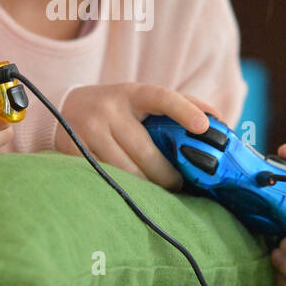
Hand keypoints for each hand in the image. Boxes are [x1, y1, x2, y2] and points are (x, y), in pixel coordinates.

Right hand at [52, 83, 222, 188]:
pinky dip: (121, 187)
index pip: (162, 97)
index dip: (184, 110)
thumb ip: (181, 105)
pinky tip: (130, 191)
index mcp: (132, 93)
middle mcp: (109, 109)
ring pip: (126, 171)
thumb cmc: (118, 108)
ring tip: (156, 192)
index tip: (204, 127)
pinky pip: (105, 178)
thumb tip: (220, 120)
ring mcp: (88, 129)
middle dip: (166, 175)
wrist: (65, 108)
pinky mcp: (73, 150)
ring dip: (145, 186)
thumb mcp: (142, 99)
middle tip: (178, 185)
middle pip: (146, 152)